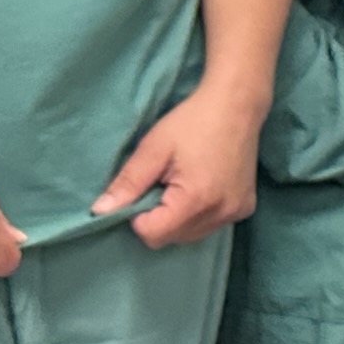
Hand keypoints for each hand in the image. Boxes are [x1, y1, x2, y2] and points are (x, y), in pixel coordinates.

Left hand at [98, 76, 265, 248]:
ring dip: (178, 219)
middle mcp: (220, 214)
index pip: (153, 235)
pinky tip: (202, 187)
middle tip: (162, 184)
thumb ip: (127, 183)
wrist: (236, 105)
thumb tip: (99, 211)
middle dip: (159, 219)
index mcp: (196, 200)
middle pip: (172, 238)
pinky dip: (199, 214)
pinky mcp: (244, 208)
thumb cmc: (192, 122)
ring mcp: (236, 213)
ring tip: (182, 184)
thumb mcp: (153, 149)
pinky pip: (211, 224)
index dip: (139, 217)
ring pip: (191, 235)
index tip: (145, 189)